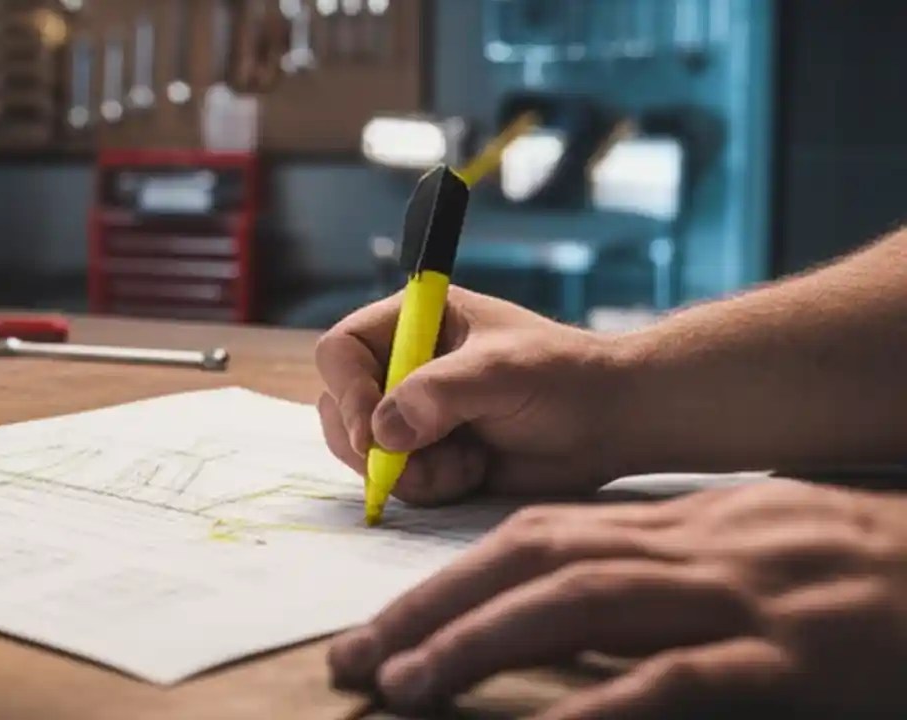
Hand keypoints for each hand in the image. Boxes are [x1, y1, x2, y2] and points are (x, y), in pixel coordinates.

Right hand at [314, 287, 622, 504]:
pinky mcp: (427, 456)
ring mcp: (411, 414)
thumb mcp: (501, 372)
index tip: (372, 434)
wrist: (611, 424)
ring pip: (364, 452)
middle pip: (339, 407)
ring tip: (466, 461)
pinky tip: (474, 470)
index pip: (340, 350)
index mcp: (412, 321)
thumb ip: (439, 393)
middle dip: (372, 445)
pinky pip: (396, 481)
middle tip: (411, 463)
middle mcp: (402, 365)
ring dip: (407, 470)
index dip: (347, 391)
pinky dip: (429, 486)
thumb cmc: (563, 378)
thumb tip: (382, 432)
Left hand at [327, 481, 906, 717]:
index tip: (384, 624)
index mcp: (675, 525)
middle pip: (535, 559)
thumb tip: (560, 601)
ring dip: (483, 643)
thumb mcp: (741, 550)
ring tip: (410, 686)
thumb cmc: (852, 569)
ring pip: (584, 605)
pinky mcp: (784, 661)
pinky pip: (679, 680)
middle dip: (436, 607)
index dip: (450, 577)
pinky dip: (603, 705)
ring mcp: (737, 600)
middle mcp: (690, 549)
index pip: (536, 536)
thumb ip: (652, 567)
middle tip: (359, 660)